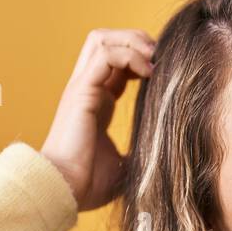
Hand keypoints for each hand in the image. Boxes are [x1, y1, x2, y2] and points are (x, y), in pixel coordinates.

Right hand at [40, 28, 155, 211]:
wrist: (67, 191)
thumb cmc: (90, 184)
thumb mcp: (125, 165)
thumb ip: (140, 152)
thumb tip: (162, 158)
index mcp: (97, 102)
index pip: (117, 64)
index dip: (141, 59)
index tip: (164, 73)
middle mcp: (87, 89)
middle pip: (106, 41)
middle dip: (135, 40)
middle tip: (160, 58)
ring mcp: (82, 87)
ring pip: (102, 39)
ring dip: (132, 41)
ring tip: (154, 59)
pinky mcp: (81, 91)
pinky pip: (105, 55)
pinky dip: (130, 56)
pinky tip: (148, 73)